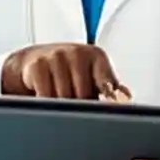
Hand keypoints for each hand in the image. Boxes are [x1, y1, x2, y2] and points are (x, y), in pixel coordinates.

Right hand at [1, 43, 128, 99]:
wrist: (35, 60)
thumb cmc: (70, 72)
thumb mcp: (93, 76)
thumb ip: (110, 88)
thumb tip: (125, 97)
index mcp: (96, 56)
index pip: (105, 82)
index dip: (106, 98)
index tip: (106, 107)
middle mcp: (77, 52)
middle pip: (83, 95)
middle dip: (81, 107)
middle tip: (78, 107)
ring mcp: (56, 57)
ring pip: (63, 98)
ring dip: (62, 107)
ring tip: (61, 101)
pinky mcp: (38, 65)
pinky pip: (45, 96)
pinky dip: (45, 103)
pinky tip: (46, 98)